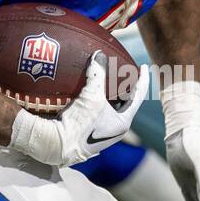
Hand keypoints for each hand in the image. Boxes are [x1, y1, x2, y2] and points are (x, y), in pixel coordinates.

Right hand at [10, 54, 148, 166]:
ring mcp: (101, 132)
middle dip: (124, 86)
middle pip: (124, 102)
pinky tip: (87, 91)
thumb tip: (98, 55)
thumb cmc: (79, 124)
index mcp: (123, 123)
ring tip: (106, 78)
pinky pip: (96, 111)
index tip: (143, 66)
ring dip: (108, 93)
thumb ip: (97, 74)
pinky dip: (95, 99)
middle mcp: (115, 129)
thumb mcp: (92, 97)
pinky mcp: (87, 132)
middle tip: (122, 71)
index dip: (142, 80)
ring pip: (109, 107)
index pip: (138, 97)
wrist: (55, 145)